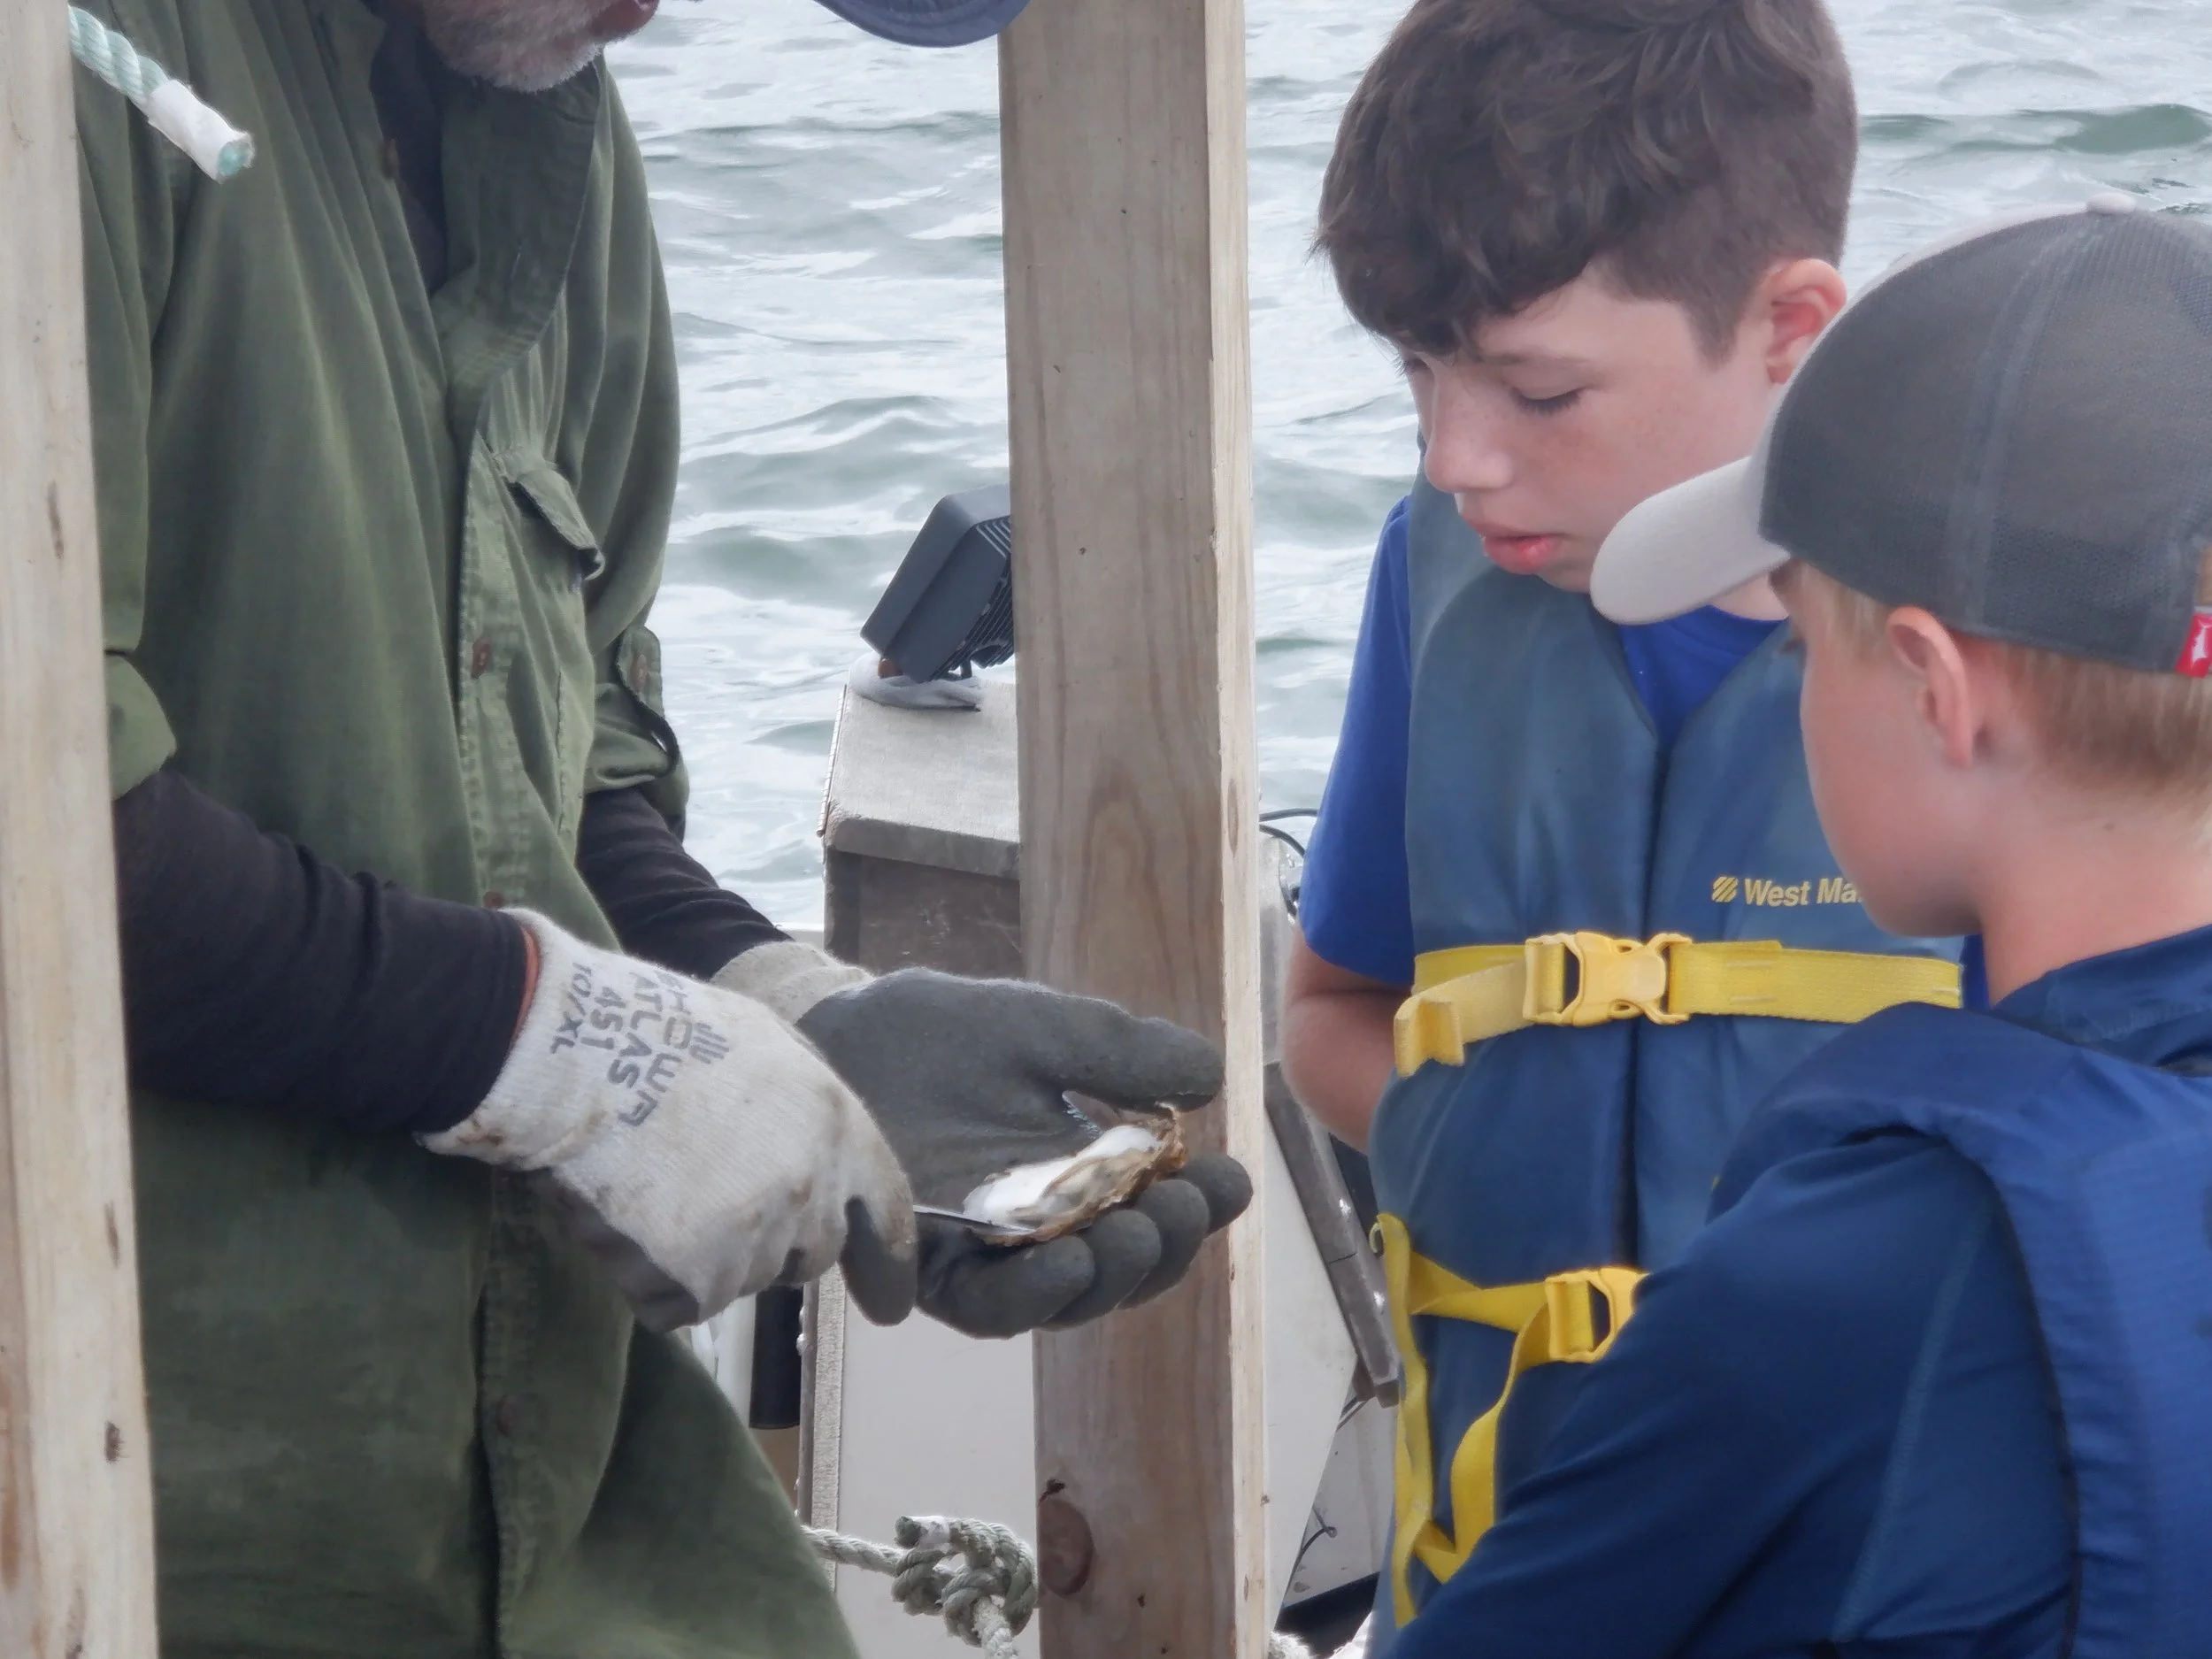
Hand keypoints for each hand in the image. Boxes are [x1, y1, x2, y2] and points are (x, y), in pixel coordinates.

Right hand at [424, 914, 916, 1332]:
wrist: (578, 1057)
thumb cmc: (663, 1032)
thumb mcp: (767, 1043)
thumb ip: (807, 1108)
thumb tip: (818, 1149)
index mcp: (836, 1129)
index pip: (886, 1214)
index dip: (888, 1263)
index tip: (890, 1304)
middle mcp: (808, 1194)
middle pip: (808, 1255)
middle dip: (773, 1240)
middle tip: (710, 1194)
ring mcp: (752, 1242)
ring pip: (739, 1278)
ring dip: (706, 1253)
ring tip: (656, 1185)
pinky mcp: (691, 1280)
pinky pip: (680, 1301)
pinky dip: (653, 1277)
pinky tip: (629, 1219)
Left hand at [790, 969, 1252, 1336]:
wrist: (834, 1035)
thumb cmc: (936, 1034)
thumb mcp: (1040, 1029)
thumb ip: (1117, 1051)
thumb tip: (1212, 1076)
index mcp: (1083, 1170)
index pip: (1157, 1206)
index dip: (1200, 1205)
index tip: (1229, 1178)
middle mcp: (1046, 1224)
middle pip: (1125, 1265)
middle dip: (1167, 1245)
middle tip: (1182, 1206)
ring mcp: (990, 1255)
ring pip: (1068, 1297)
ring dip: (1112, 1276)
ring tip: (1135, 1236)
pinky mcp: (931, 1274)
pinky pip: (991, 1307)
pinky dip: (1035, 1294)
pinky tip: (1063, 1260)